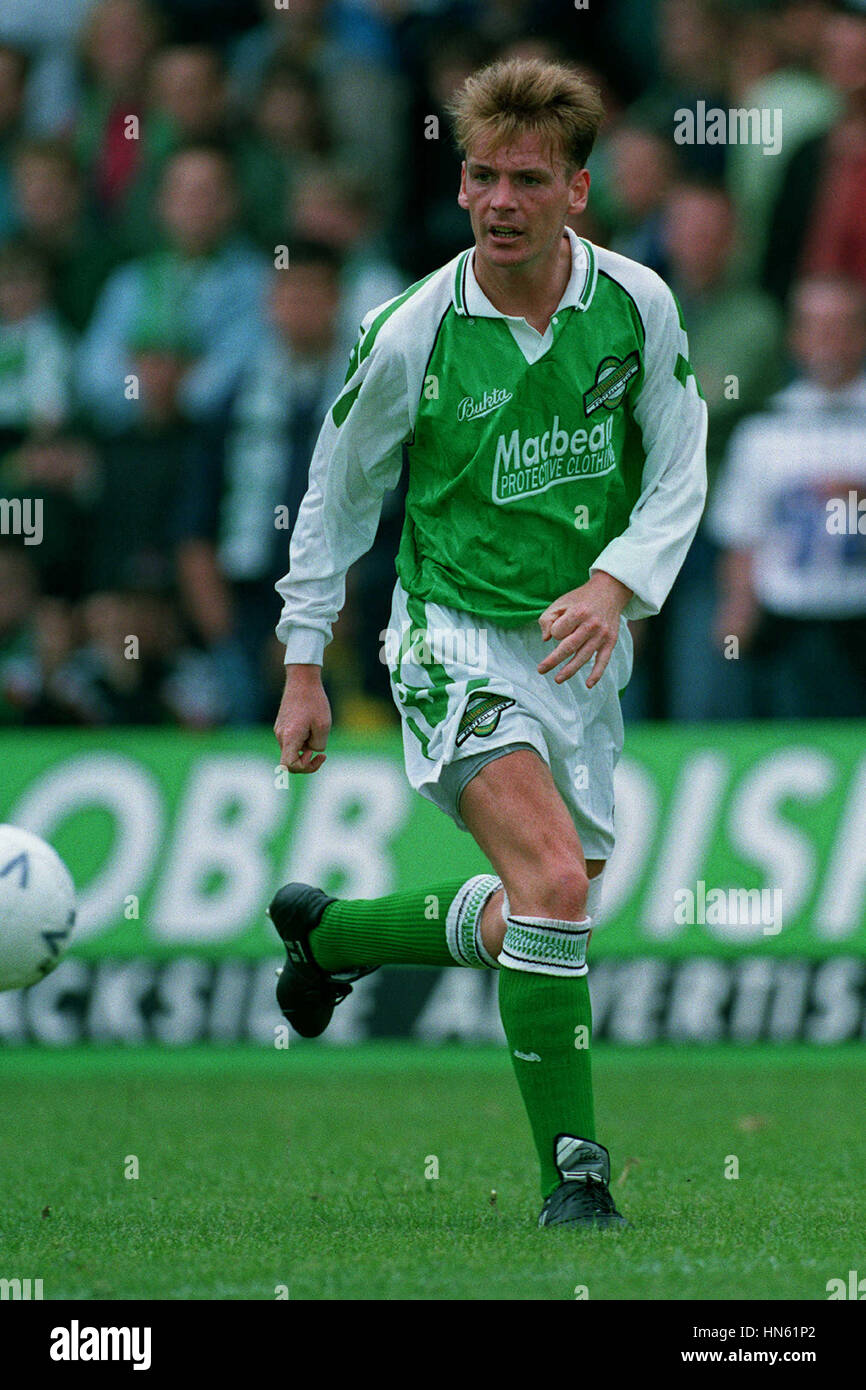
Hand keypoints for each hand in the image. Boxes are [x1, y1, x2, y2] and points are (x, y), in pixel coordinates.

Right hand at [274, 664, 330, 772]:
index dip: (304, 767)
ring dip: (306, 747)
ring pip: (292, 750)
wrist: (302, 680)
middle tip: (321, 751)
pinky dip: (302, 740)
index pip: (288, 766)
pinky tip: (312, 726)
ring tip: (316, 730)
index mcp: (290, 737)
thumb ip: (319, 745)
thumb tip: (312, 750)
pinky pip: (291, 741)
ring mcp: (279, 730)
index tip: (315, 754)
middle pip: (291, 760)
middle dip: (307, 759)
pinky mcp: (281, 725)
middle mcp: (281, 736)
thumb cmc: (314, 701)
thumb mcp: (324, 726)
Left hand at [537, 571, 632, 687]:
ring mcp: (602, 635)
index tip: (557, 629)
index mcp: (578, 613)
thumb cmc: (581, 599)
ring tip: (557, 679)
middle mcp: (591, 625)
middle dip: (553, 660)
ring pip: (583, 657)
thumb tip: (546, 639)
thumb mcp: (561, 602)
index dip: (554, 633)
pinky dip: (596, 674)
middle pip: (569, 647)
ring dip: (569, 670)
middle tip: (541, 670)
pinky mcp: (610, 642)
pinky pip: (603, 661)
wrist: (609, 591)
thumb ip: (548, 619)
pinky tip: (588, 685)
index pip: (559, 632)